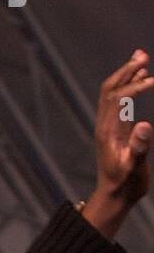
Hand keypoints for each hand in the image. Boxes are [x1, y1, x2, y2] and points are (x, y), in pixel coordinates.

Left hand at [81, 50, 153, 237]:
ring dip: (127, 74)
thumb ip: (139, 148)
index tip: (153, 81)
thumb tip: (145, 125)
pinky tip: (141, 78)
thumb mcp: (134, 169)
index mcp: (107, 132)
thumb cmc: (125, 185)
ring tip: (142, 57)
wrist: (114, 198)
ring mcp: (109, 126)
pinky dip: (129, 86)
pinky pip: (118, 101)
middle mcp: (105, 125)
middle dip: (126, 71)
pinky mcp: (115, 129)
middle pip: (110, 90)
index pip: (117, 99)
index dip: (134, 87)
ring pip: (112, 93)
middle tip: (143, 55)